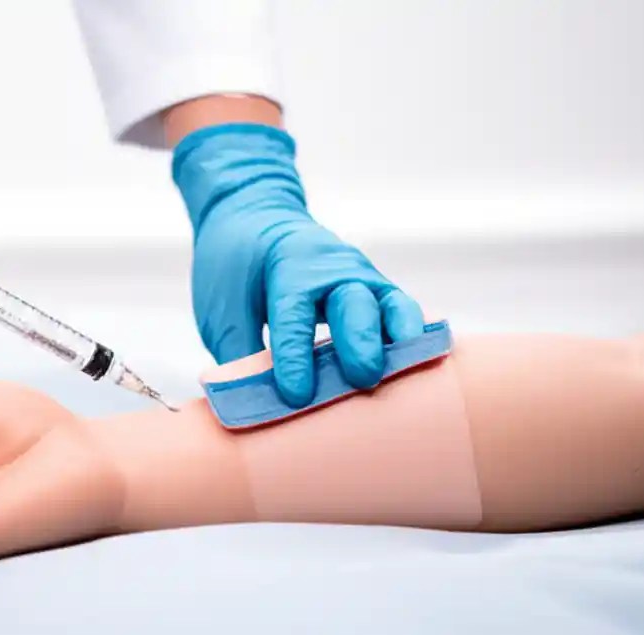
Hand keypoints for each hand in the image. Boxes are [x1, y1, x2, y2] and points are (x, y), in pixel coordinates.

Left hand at [173, 124, 423, 407]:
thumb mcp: (221, 309)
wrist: (254, 217)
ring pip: (389, 304)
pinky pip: (400, 310)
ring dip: (399, 339)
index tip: (295, 395)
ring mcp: (360, 275)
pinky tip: (423, 362)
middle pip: (354, 304)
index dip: (295, 357)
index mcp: (286, 267)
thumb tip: (256, 409)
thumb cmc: (235, 267)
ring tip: (409, 370)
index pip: (294, 315)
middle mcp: (331, 267)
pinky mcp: (376, 290)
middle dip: (361, 343)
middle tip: (364, 379)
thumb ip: (240, 355)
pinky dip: (413, 334)